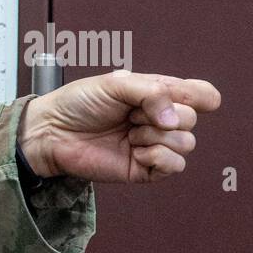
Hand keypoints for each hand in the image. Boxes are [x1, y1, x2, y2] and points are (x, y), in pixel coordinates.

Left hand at [17, 71, 221, 183]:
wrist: (51, 132)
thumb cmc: (78, 103)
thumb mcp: (116, 84)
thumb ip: (152, 92)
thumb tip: (175, 120)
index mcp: (156, 95)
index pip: (200, 94)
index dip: (202, 96)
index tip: (184, 96)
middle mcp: (158, 120)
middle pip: (192, 119)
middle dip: (163, 115)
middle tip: (130, 115)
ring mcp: (152, 145)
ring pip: (187, 143)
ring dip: (157, 136)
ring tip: (129, 134)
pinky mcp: (144, 169)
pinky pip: (174, 166)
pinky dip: (159, 157)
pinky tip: (137, 152)